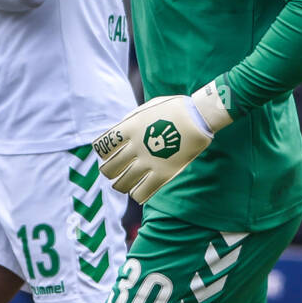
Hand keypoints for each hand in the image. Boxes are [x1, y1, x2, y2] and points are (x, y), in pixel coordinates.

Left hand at [92, 83, 231, 202]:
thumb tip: (119, 134)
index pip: (103, 146)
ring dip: (120, 185)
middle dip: (108, 172)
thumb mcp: (146, 108)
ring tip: (122, 185)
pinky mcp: (163, 173)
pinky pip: (142, 192)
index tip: (107, 154)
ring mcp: (149, 161)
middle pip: (109, 168)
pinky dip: (137, 194)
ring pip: (123, 183)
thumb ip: (130, 122)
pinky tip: (138, 190)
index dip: (102, 152)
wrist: (199, 115)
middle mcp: (135, 146)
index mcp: (129, 128)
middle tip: (112, 172)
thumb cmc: (173, 109)